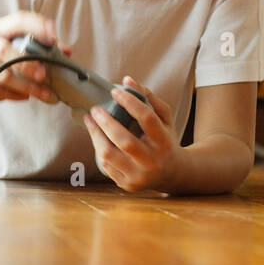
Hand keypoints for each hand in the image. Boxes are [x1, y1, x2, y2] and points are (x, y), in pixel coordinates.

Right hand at [0, 11, 70, 101]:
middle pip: (3, 51)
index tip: (52, 37)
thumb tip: (66, 51)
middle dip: (26, 64)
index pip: (17, 21)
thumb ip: (38, 44)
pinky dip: (12, 95)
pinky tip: (25, 96)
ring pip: (0, 75)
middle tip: (44, 75)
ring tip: (43, 93)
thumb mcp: (10, 41)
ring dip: (24, 86)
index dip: (35, 26)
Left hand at [84, 76, 179, 192]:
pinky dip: (99, 148)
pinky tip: (97, 137)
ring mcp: (139, 176)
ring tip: (90, 121)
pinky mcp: (127, 184)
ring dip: (95, 136)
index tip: (114, 91)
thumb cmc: (165, 140)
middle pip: (125, 140)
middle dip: (106, 122)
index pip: (146, 118)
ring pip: (109, 155)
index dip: (129, 102)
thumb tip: (127, 80)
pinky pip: (106, 166)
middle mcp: (152, 161)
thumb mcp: (164, 119)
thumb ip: (148, 98)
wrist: (173, 174)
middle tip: (95, 109)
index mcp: (164, 142)